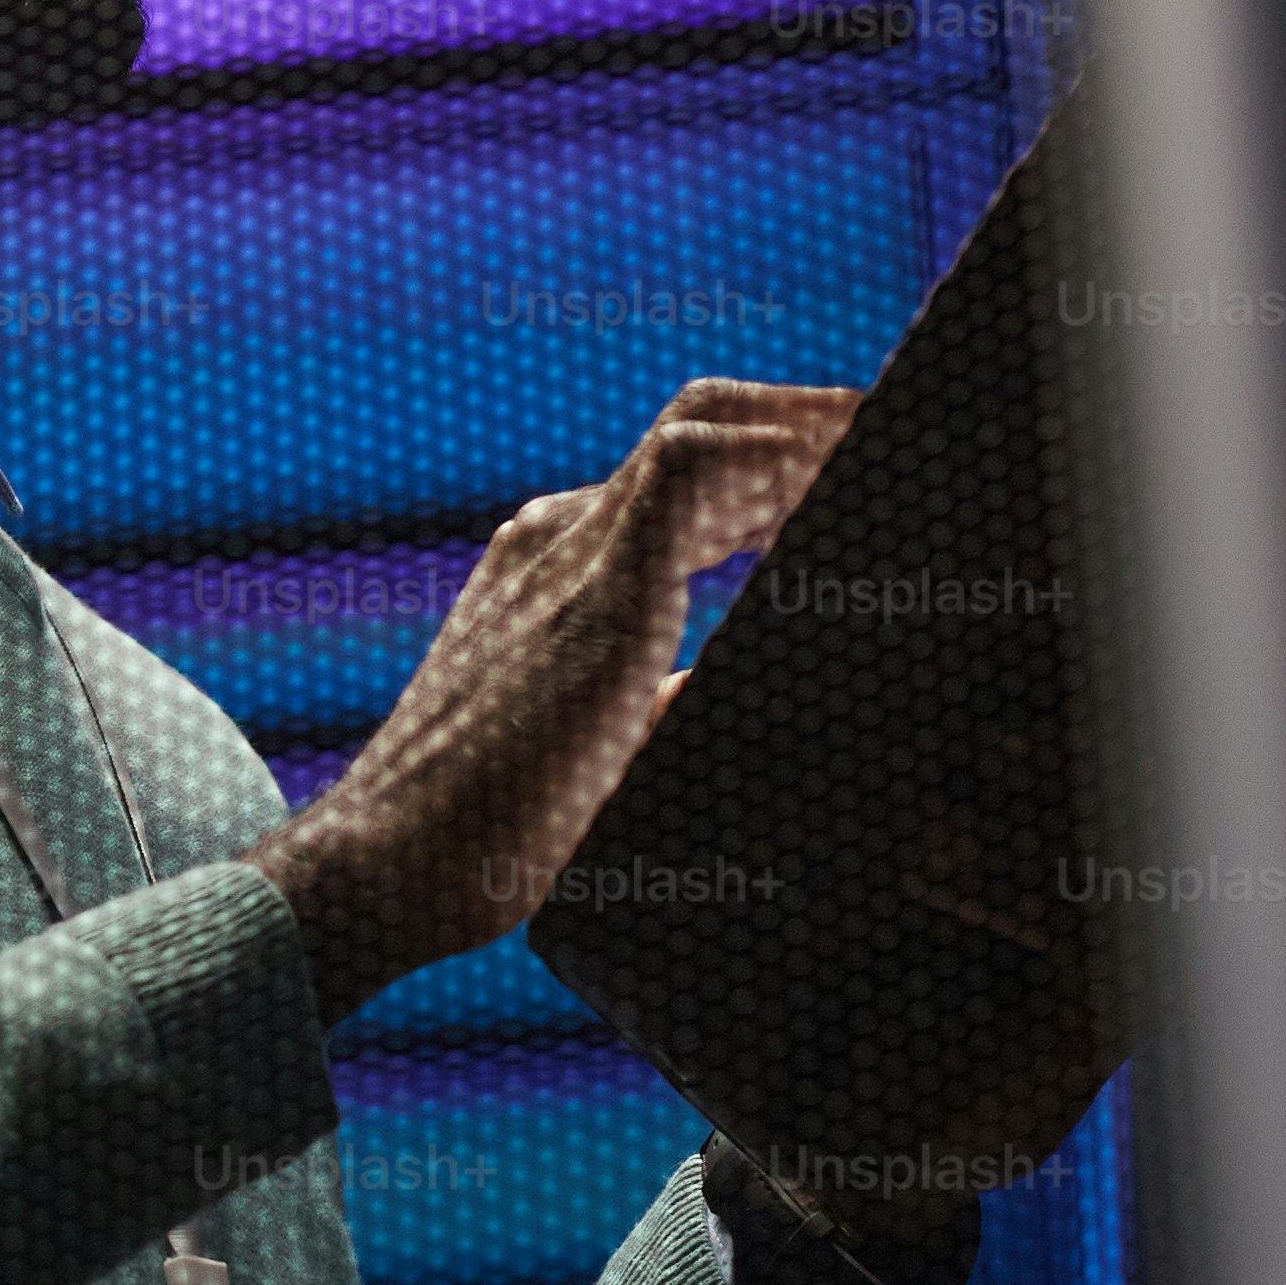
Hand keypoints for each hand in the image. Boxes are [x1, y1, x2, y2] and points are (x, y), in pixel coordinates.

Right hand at [249, 377, 858, 1025]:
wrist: (388, 866)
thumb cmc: (481, 836)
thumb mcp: (595, 751)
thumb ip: (657, 704)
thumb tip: (714, 687)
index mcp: (554, 573)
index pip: (681, 478)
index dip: (774, 465)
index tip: (853, 477)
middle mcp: (555, 538)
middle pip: (700, 426)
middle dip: (805, 418)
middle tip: (897, 436)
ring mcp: (566, 550)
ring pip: (704, 427)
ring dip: (810, 424)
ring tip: (895, 437)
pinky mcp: (595, 588)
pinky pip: (699, 470)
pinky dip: (780, 458)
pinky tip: (845, 473)